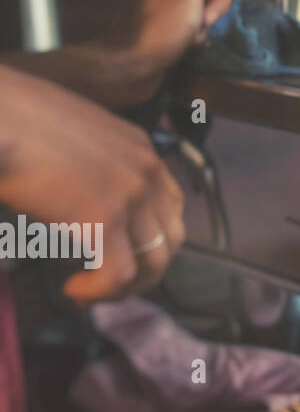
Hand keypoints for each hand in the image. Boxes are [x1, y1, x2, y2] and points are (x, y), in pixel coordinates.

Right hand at [0, 67, 184, 303]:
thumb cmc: (14, 120)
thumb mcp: (71, 136)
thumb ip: (89, 164)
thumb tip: (77, 197)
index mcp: (141, 147)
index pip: (170, 204)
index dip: (150, 236)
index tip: (120, 253)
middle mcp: (146, 169)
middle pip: (172, 236)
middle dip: (145, 268)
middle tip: (108, 282)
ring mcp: (131, 193)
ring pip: (155, 260)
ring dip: (125, 286)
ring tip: (90, 291)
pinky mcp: (105, 217)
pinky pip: (120, 274)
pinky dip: (101, 291)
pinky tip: (75, 289)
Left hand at [102, 0, 236, 103]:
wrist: (130, 68)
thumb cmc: (160, 26)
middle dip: (216, 0)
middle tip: (205, 17)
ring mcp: (171, 5)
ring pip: (208, 4)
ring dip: (208, 20)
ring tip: (194, 34)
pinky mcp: (172, 27)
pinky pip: (197, 23)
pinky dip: (198, 34)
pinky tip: (189, 44)